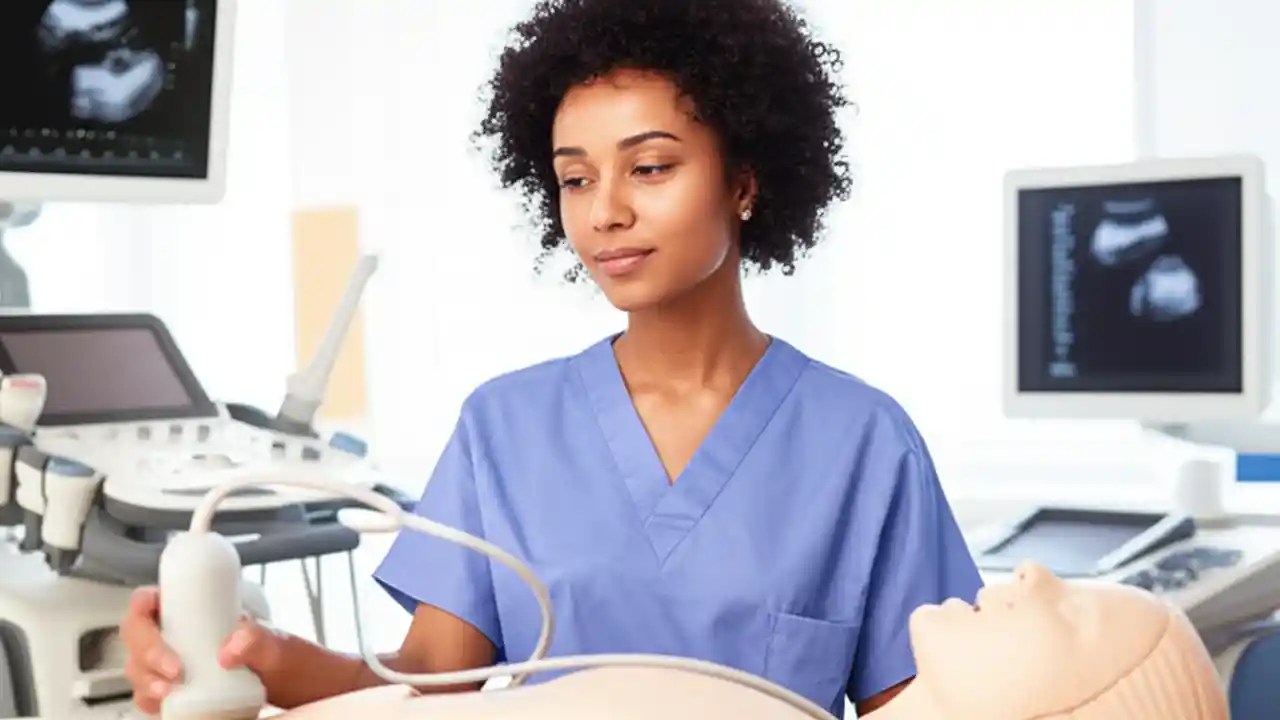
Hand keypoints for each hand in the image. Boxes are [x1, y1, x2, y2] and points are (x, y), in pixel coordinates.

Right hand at [121, 587, 286, 714]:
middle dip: (145, 651)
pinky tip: (165, 705)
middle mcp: (181, 635)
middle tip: (173, 670)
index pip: (154, 599)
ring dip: (144, 680)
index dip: (143, 606)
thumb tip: (230, 649)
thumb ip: (258, 640)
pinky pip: (150, 695)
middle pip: (138, 635)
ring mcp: (176, 664)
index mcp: (198, 611)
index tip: (155, 618)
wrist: (296, 690)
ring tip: (167, 693)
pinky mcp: (178, 691)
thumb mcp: (278, 645)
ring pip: (139, 667)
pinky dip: (150, 701)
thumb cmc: (285, 659)